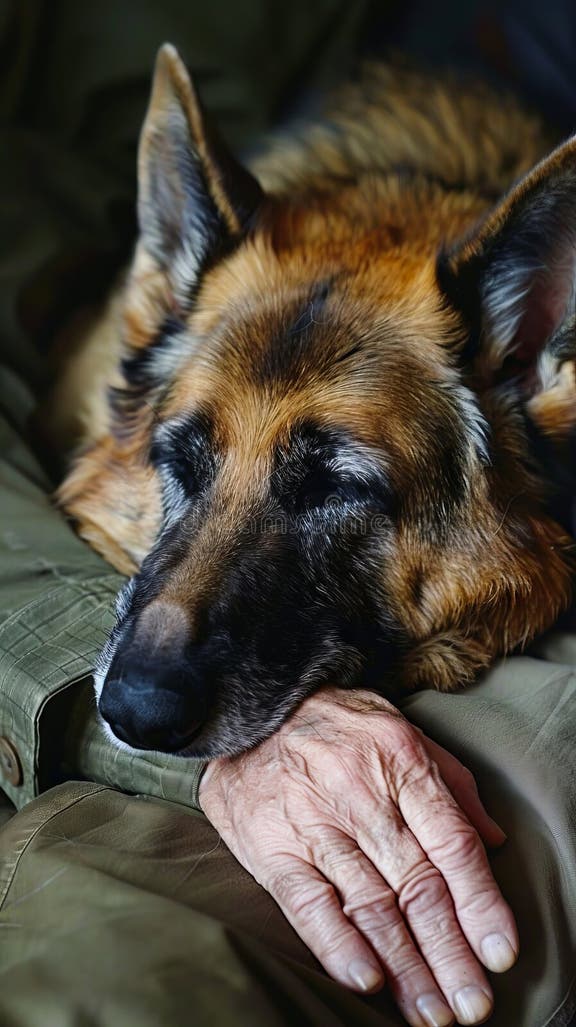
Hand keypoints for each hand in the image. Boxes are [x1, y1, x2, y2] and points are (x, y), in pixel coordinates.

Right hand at [199, 688, 517, 1026]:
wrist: (249, 709)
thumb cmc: (336, 722)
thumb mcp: (402, 730)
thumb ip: (452, 783)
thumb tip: (493, 840)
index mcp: (401, 762)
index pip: (452, 843)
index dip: (480, 902)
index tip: (498, 952)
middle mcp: (361, 794)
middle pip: (416, 885)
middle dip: (448, 952)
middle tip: (471, 1004)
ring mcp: (315, 823)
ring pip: (370, 904)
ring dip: (405, 965)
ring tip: (430, 1010)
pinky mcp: (272, 847)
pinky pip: (307, 902)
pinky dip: (337, 944)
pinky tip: (365, 979)